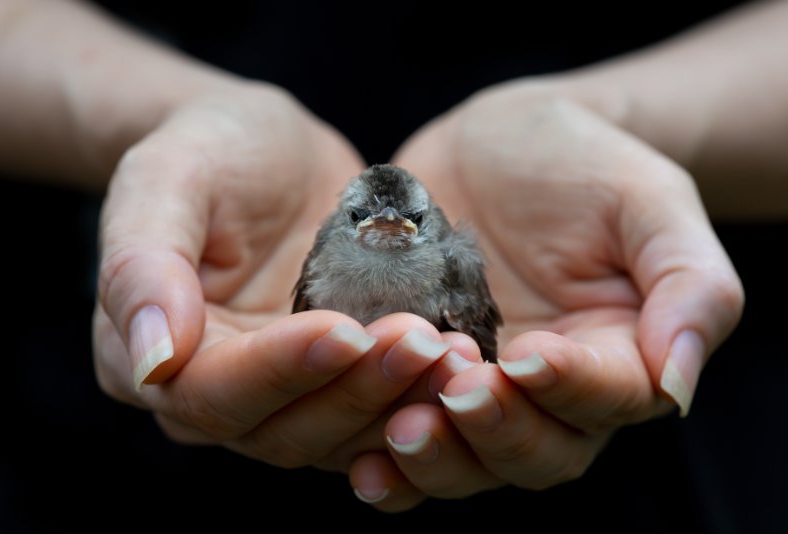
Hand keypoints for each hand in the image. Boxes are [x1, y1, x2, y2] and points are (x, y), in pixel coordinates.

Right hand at [93, 83, 467, 470]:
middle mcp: (212, 396)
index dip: (281, 369)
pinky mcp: (330, 385)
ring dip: (400, 403)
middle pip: (283, 428)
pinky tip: (462, 361)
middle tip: (426, 343)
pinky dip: (417, 397)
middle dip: (358, 389)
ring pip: (337, 434)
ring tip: (457, 354)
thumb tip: (152, 358)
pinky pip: (372, 414)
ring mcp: (278, 397)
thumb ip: (142, 260)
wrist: (265, 152)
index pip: (214, 391)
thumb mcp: (165, 175)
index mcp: (148, 357)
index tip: (345, 330)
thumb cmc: (208, 150)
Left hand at [347, 81, 743, 509]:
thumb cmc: (583, 163)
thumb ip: (690, 285)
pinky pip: (403, 432)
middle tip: (458, 395)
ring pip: (468, 460)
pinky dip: (385, 456)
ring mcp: (479, 389)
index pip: (605, 399)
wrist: (496, 144)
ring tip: (400, 429)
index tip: (529, 355)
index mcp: (617, 357)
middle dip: (496, 432)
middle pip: (534, 452)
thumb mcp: (649, 201)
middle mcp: (548, 393)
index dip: (569, 388)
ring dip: (436, 456)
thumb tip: (679, 384)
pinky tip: (361, 458)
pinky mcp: (417, 377)